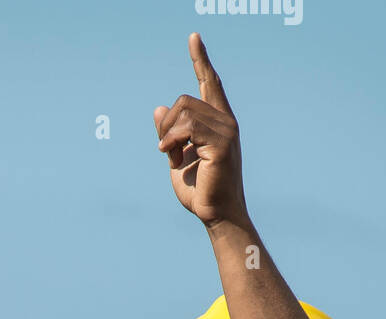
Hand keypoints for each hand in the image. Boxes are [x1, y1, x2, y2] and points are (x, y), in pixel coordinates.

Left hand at [153, 33, 247, 229]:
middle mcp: (226, 121)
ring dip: (167, 135)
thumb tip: (158, 107)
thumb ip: (169, 133)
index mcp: (218, 121)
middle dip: (166, 123)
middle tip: (163, 148)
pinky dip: (170, 140)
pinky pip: (187, 128)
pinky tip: (167, 154)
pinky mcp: (221, 145)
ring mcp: (227, 131)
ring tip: (168, 155)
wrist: (215, 214)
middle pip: (185, 100)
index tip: (193, 37)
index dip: (200, 60)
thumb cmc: (199, 189)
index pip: (210, 83)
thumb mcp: (176, 156)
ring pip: (184, 112)